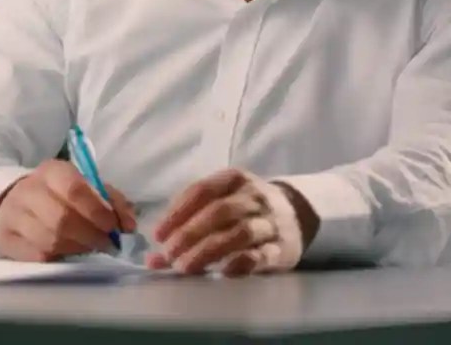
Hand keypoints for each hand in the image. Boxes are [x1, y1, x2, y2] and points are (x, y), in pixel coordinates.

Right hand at [0, 159, 137, 261]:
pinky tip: (64, 254)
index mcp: (52, 171)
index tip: (114, 228)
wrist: (14, 202)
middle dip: (90, 235)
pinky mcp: (4, 237)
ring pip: (49, 239)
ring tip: (87, 249)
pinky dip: (55, 258)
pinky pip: (34, 256)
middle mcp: (28, 189)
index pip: (75, 189)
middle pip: (61, 218)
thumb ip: (112, 202)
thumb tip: (129, 225)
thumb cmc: (59, 196)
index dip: (98, 212)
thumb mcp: (86, 188)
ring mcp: (12, 214)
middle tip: (106, 245)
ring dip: (75, 248)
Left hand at [148, 168, 310, 276]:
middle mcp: (254, 197)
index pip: (201, 190)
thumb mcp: (221, 201)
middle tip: (170, 254)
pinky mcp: (282, 249)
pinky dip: (240, 263)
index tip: (159, 234)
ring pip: (239, 233)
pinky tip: (221, 272)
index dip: (177, 212)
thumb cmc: (245, 208)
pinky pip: (261, 256)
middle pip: (219, 212)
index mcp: (234, 179)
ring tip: (185, 266)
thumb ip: (187, 224)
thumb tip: (153, 258)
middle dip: (190, 233)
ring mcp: (270, 222)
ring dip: (208, 250)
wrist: (297, 212)